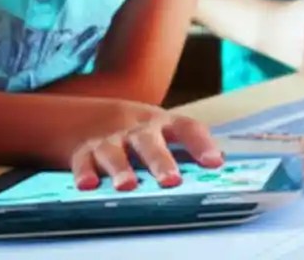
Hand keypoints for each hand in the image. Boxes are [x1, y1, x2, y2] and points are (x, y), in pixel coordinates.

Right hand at [67, 102, 222, 191]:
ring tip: (127, 186)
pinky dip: (84, 173)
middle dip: (160, 161)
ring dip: (121, 169)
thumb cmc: (139, 132)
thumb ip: (187, 147)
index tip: (215, 163)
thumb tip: (220, 164)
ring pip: (114, 152)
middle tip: (171, 181)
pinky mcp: (84, 151)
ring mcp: (110, 139)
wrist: (90, 117)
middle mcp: (137, 130)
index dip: (201, 145)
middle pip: (149, 142)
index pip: (188, 129)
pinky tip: (88, 185)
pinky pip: (83, 162)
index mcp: (163, 124)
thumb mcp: (163, 131)